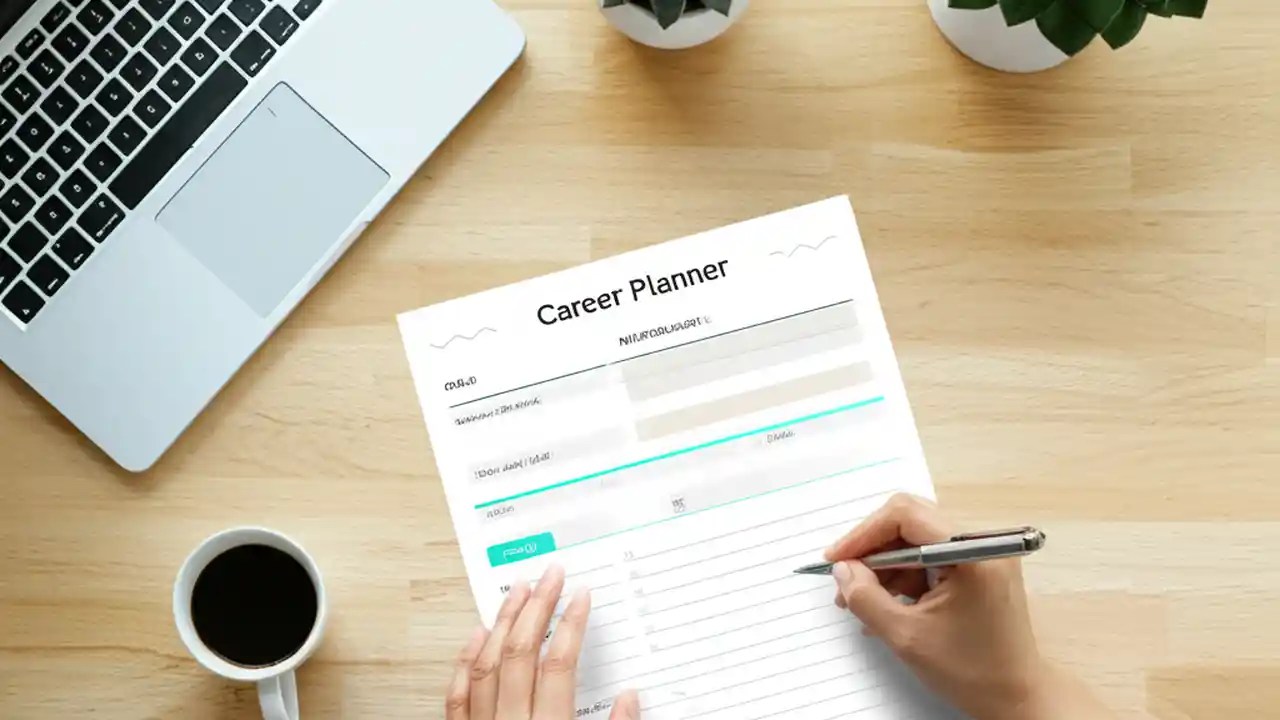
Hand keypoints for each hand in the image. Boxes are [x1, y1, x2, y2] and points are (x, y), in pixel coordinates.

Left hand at [446, 564, 639, 719]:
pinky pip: (458, 693)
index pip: (559, 666)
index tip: (581, 595)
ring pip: (488, 665)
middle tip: (550, 576)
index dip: (571, 626)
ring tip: (517, 591)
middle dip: (538, 608)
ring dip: (504, 623)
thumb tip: (631, 699)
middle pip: (521, 654)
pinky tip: (478, 634)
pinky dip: (467, 659)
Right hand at [825, 494, 1115, 719]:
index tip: (837, 559)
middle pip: (911, 523)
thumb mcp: (905, 636)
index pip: (905, 515)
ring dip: (886, 566)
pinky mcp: (980, 567)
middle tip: (846, 578)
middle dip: (873, 550)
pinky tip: (888, 603)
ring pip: (918, 540)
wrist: (1017, 697)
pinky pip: (932, 557)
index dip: (864, 534)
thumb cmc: (972, 671)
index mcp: (971, 552)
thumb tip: (843, 570)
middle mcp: (982, 543)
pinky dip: (906, 575)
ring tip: (863, 600)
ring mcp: (984, 553)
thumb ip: (866, 598)